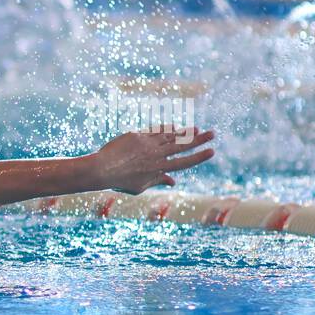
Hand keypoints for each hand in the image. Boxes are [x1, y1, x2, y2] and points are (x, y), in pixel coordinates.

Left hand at [91, 127, 215, 194]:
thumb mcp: (140, 187)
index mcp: (158, 169)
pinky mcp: (138, 136)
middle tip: (213, 134)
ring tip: (197, 129)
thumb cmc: (119, 181)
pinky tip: (175, 127)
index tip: (211, 151)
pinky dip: (166, 129)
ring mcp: (148, 144)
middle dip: (199, 140)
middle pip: (182, 146)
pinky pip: (156, 131)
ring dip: (185, 133)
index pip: (184, 162)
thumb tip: (173, 182)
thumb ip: (157, 181)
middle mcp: (156, 155)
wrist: (101, 169)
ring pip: (170, 137)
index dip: (198, 157)